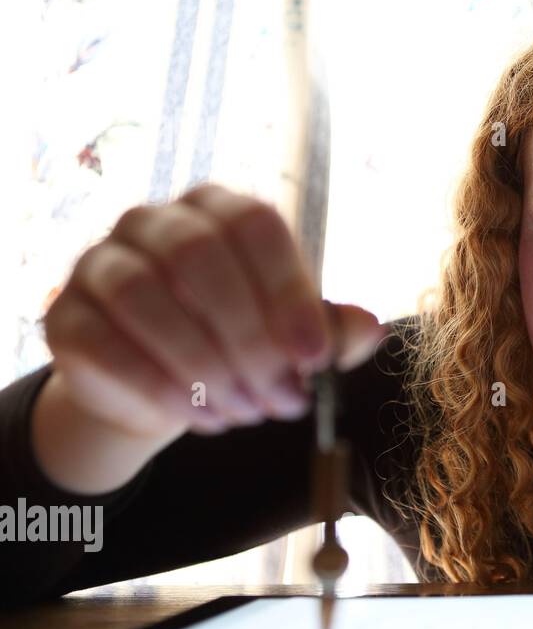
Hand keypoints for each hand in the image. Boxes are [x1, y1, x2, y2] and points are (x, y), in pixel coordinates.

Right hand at [40, 183, 388, 441]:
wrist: (166, 386)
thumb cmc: (240, 343)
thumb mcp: (292, 337)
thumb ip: (333, 331)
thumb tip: (369, 329)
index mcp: (220, 210)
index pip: (254, 226)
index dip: (288, 290)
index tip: (315, 356)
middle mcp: (156, 221)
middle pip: (198, 256)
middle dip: (247, 336)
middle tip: (282, 396)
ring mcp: (102, 262)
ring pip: (144, 297)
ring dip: (204, 365)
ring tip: (247, 412)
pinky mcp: (67, 315)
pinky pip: (107, 345)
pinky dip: (161, 389)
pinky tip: (202, 419)